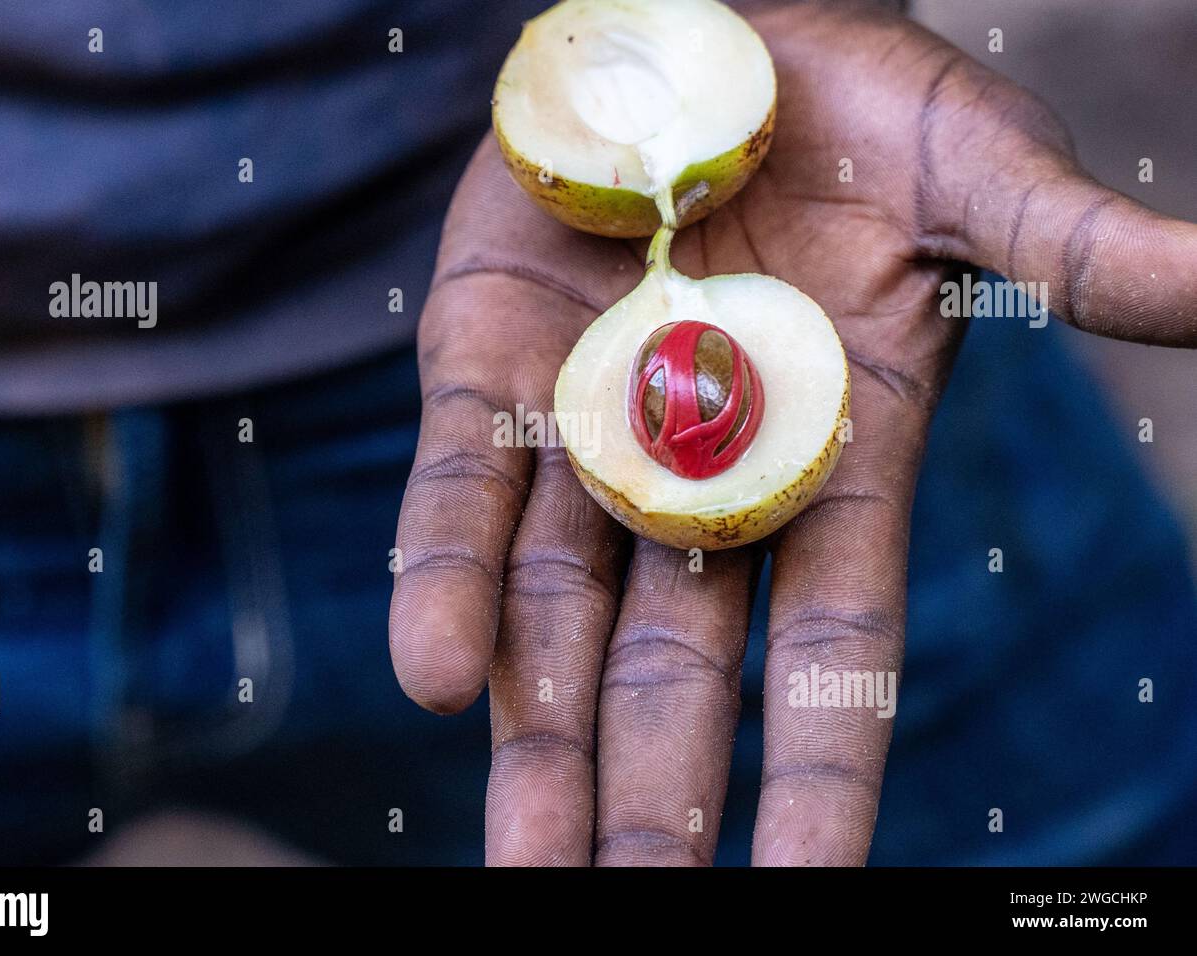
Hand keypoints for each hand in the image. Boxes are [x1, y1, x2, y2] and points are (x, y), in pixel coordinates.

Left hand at [389, 0, 1196, 864]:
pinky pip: (460, 493)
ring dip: (537, 741)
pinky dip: (444, 579)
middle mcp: (701, 476)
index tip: (809, 889)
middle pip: (678, 668)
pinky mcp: (488, 371)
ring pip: (554, 616)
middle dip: (658, 796)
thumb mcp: (975, 173)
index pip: (834, 647)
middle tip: (634, 912)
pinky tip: (434, 677)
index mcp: (833, 459)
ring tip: (529, 870)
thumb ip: (1075, 251)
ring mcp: (585, 432)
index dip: (823, 768)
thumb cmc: (857, 100)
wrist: (701, 31)